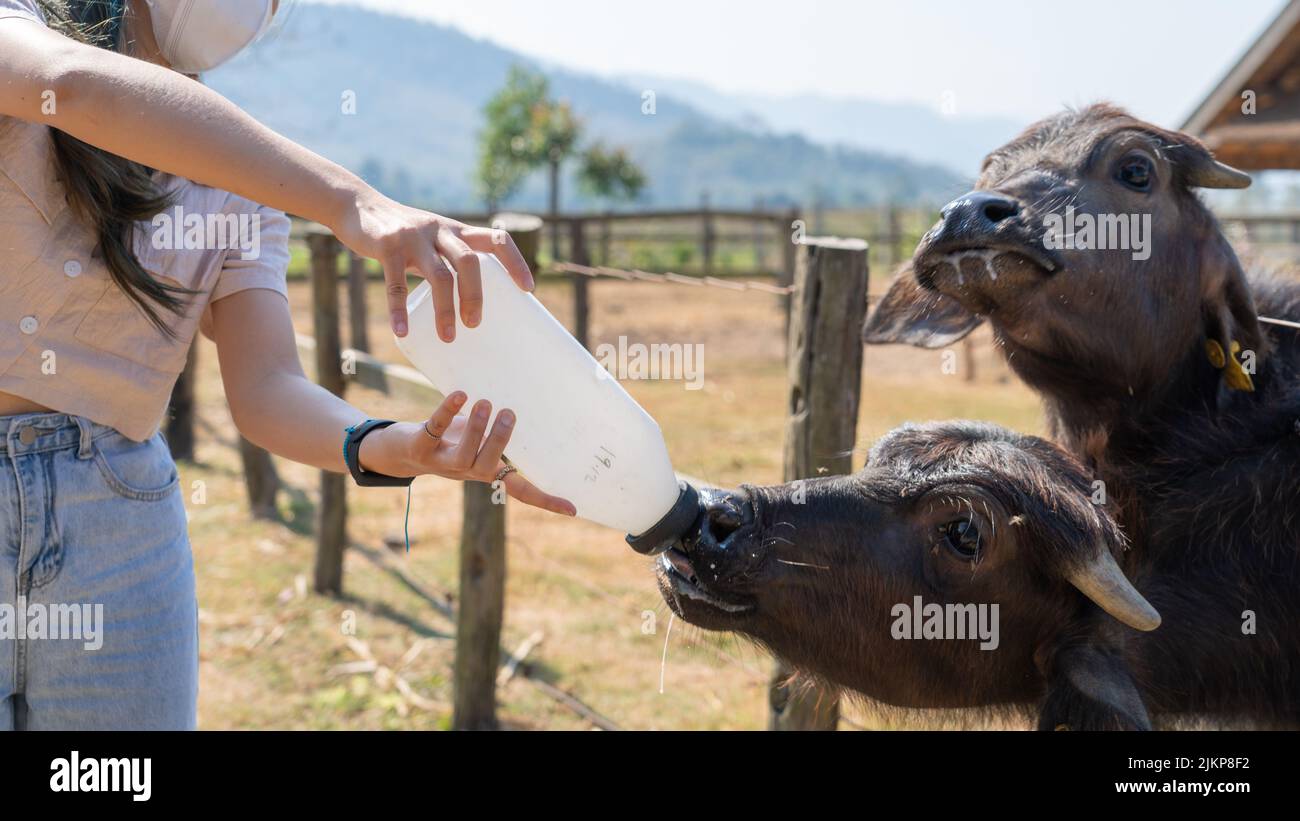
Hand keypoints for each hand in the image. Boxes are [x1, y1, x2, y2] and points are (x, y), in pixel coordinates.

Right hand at [330, 190, 534, 339]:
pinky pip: (397, 283)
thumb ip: (449, 258)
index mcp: (456, 230)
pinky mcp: (388, 245)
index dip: (516, 261)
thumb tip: (469, 301)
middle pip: (470, 262)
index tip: (528, 289)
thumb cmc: (402, 233)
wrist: (357, 206)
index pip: (497, 238)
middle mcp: (440, 230)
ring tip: (449, 336)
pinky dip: (399, 309)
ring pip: (439, 275)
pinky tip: (402, 331)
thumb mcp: (432, 238)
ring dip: (446, 309)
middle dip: (476, 295)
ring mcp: (414, 237)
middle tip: (475, 324)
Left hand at [357, 392, 576, 516]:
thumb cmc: (446, 442)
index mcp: (484, 471)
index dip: (545, 500)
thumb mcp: (474, 441)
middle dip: (500, 441)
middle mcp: (465, 471)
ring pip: (462, 456)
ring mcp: (441, 463)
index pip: (520, 491)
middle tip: (510, 414)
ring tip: (485, 403)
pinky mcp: (420, 447)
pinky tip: (460, 395)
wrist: (396, 452)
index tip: (572, 509)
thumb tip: (527, 413)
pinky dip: (446, 412)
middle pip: (487, 467)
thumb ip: (494, 437)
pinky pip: (434, 430)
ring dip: (476, 430)